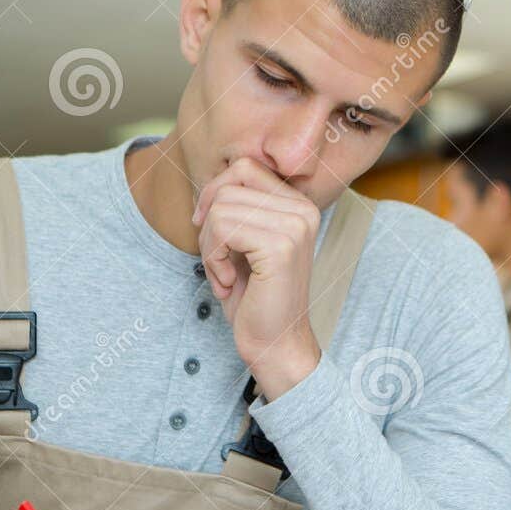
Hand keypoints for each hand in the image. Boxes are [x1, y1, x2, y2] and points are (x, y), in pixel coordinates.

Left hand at [191, 157, 323, 399]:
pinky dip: (214, 258)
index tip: (207, 227)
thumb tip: (211, 183)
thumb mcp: (245, 242)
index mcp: (299, 205)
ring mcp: (295, 225)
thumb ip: (238, 207)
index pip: (244, 166)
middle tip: (218, 258)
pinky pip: (222, 228)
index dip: (215, 192)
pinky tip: (230, 281)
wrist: (275, 343)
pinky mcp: (281, 245)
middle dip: (209, 223)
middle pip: (229, 185)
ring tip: (227, 273)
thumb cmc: (256, 297)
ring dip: (210, 245)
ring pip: (221, 207)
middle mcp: (303, 209)